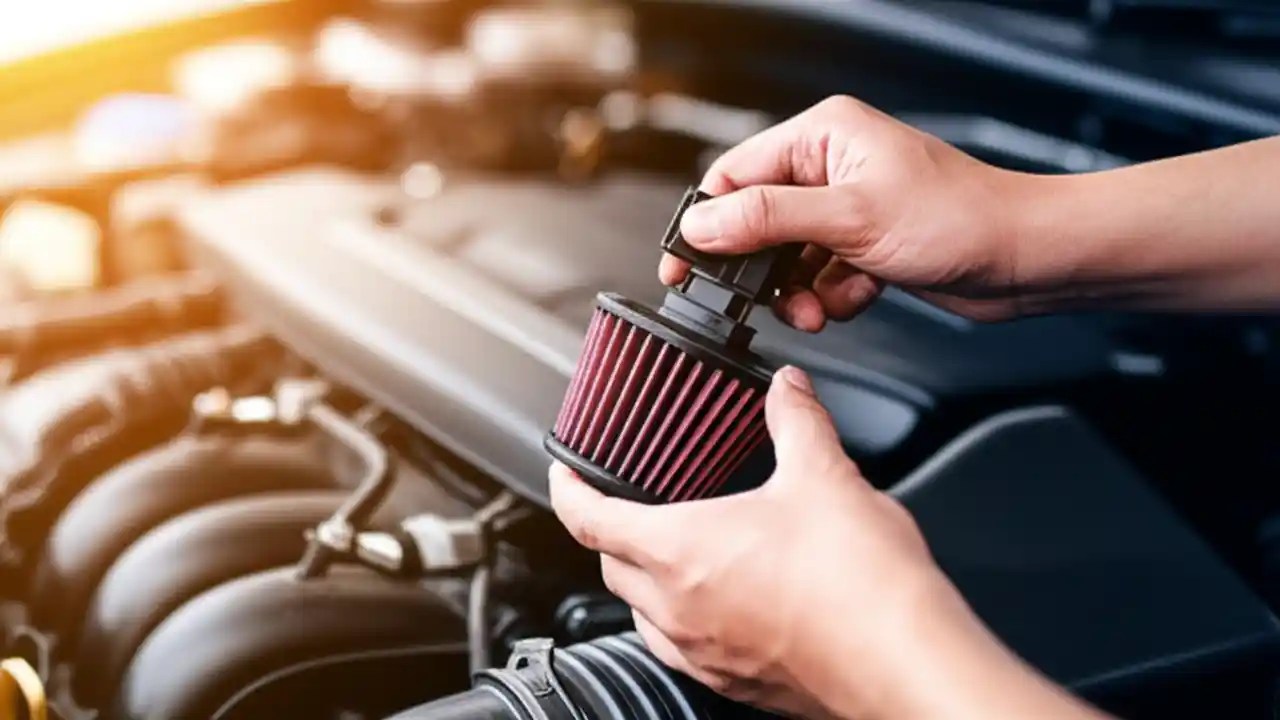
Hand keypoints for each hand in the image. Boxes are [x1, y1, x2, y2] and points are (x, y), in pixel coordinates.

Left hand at [549, 367, 969, 717]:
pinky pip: (684, 652)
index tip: (565, 473)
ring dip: (644, 581)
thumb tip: (788, 391)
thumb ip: (797, 423)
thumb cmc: (859, 584)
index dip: (567, 490)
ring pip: (643, 616)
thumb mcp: (824, 477)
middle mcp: (679, 610)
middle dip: (609, 533)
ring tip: (677, 553)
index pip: (589, 520)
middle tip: (628, 504)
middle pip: (610, 567)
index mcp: (680, 551)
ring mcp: (705, 655)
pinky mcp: (737, 684)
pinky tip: (726, 604)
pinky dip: (684, 622)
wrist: (904, 662)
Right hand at [661, 95, 1025, 329]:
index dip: (708, 222)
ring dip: (799, 291)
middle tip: (762, 299)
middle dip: (763, 270)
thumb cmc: (960, 218)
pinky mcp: (863, 244)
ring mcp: (848, 208)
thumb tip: (704, 224)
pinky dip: (831, 296)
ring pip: (787, 258)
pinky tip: (857, 296)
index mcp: (822, 136)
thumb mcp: (849, 217)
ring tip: (820, 307)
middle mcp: (831, 166)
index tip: (686, 264)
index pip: (736, 174)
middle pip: (758, 221)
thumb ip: (768, 218)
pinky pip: (819, 276)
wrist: (1023, 259)